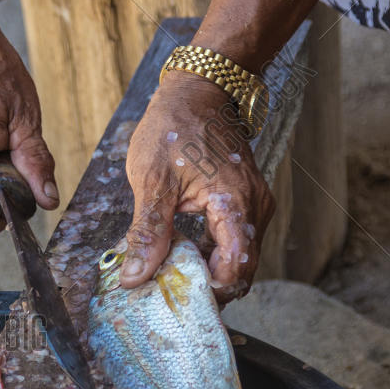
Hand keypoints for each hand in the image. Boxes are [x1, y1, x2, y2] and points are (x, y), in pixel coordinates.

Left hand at [121, 71, 274, 299]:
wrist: (199, 91)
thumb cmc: (174, 127)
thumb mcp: (152, 180)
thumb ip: (148, 232)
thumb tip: (134, 277)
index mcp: (235, 204)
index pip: (237, 269)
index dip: (211, 291)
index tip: (177, 297)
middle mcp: (255, 208)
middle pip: (242, 270)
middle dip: (208, 287)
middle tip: (169, 293)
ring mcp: (255, 205)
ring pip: (239, 258)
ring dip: (209, 271)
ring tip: (170, 273)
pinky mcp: (247, 203)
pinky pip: (235, 240)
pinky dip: (212, 254)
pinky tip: (182, 252)